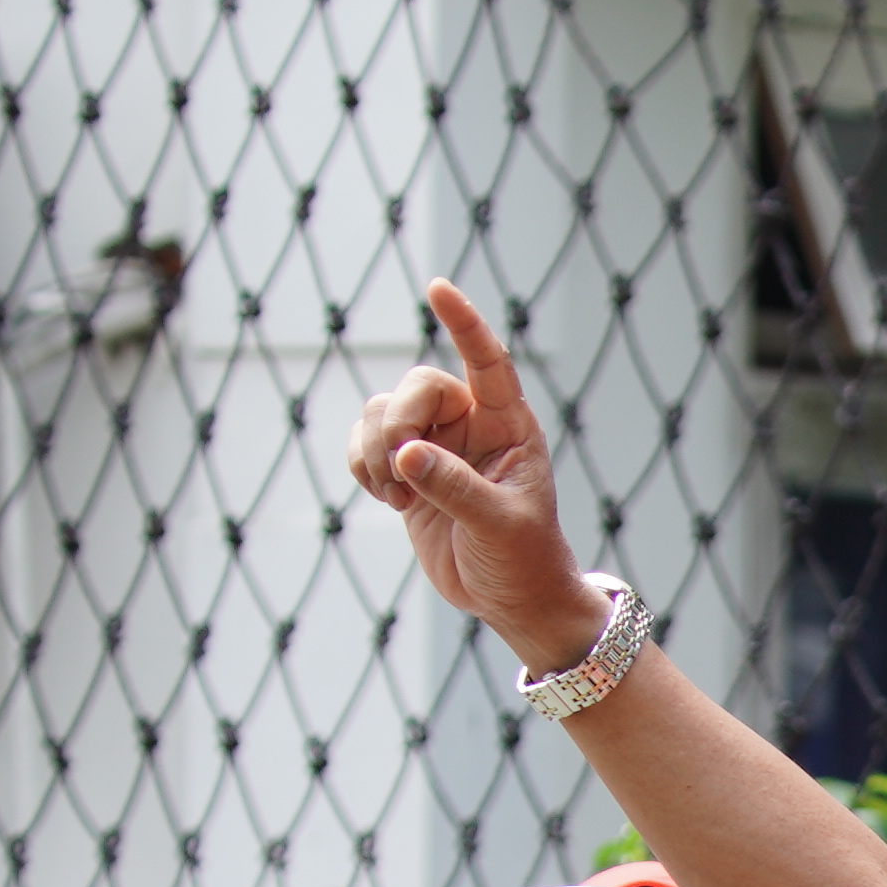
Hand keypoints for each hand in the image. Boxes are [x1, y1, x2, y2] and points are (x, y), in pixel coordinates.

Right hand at [344, 279, 604, 667]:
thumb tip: (406, 453)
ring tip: (397, 495)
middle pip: (415, 388)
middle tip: (399, 468)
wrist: (511, 599)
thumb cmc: (524, 559)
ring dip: (374, 450)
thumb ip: (454, 487)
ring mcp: (435, 445)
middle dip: (396, 423)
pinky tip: (388, 498)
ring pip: (381, 413)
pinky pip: (363, 443)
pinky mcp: (406, 470)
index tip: (437, 288)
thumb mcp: (499, 524)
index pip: (487, 362)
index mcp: (509, 426)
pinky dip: (361, 465)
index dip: (464, 324)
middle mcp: (470, 425)